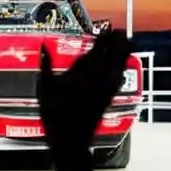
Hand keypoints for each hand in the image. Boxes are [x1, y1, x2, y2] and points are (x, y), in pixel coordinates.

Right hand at [38, 31, 131, 152]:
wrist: (70, 141)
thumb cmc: (54, 115)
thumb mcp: (44, 89)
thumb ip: (46, 66)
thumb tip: (44, 47)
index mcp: (81, 74)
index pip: (96, 51)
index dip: (104, 39)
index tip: (107, 29)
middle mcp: (96, 79)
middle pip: (113, 56)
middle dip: (119, 43)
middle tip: (121, 33)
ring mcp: (105, 89)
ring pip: (119, 66)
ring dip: (122, 54)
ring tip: (126, 43)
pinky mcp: (108, 98)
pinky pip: (118, 80)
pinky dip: (121, 70)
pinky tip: (121, 67)